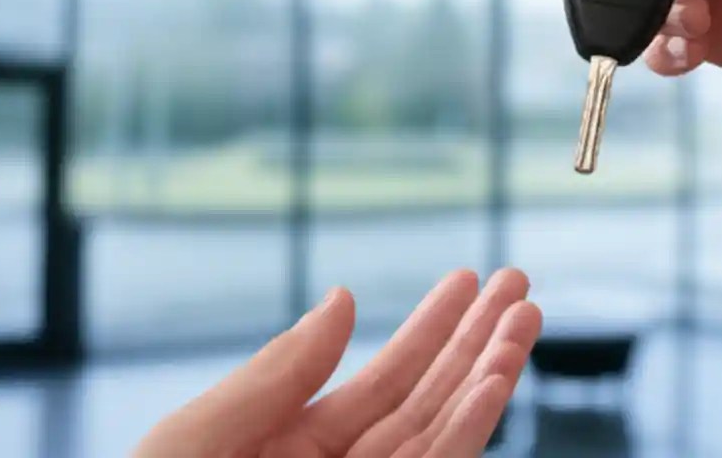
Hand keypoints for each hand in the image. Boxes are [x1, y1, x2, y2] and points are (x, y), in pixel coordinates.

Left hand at [133, 269, 540, 457]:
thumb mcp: (196, 440)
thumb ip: (276, 375)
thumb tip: (342, 299)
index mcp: (292, 449)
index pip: (381, 382)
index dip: (428, 329)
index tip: (468, 280)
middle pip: (425, 402)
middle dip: (476, 343)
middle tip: (519, 281)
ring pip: (440, 436)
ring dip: (488, 376)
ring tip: (525, 319)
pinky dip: (469, 432)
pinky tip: (493, 384)